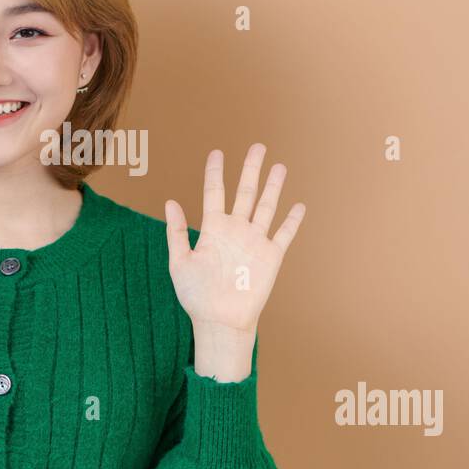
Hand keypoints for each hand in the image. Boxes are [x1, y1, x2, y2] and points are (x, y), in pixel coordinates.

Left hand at [165, 144, 304, 334]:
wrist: (220, 321)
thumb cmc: (196, 296)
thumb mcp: (180, 263)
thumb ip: (176, 232)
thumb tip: (170, 201)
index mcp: (213, 229)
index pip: (215, 193)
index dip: (215, 172)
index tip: (217, 152)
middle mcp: (236, 231)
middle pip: (245, 192)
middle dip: (251, 169)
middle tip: (258, 146)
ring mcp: (255, 242)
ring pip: (266, 207)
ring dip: (273, 187)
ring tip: (279, 166)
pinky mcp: (271, 256)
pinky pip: (284, 234)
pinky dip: (292, 220)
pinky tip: (298, 205)